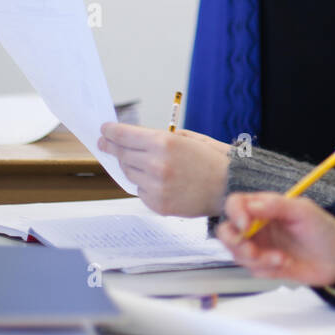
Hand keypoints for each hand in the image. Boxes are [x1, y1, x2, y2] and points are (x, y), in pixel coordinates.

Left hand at [99, 123, 230, 215]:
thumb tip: (134, 139)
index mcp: (165, 142)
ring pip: (130, 173)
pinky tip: (159, 180)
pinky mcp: (158, 204)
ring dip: (131, 166)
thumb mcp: (188, 138)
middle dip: (114, 148)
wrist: (230, 187)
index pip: (125, 135)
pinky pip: (140, 191)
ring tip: (142, 162)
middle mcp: (157, 164)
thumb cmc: (213, 160)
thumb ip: (160, 138)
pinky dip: (145, 184)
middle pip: (123, 155)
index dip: (111, 132)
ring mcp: (156, 186)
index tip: (104, 131)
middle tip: (106, 144)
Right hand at [218, 192, 334, 286]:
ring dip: (256, 259)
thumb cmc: (324, 229)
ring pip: (237, 254)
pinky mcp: (265, 265)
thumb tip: (251, 205)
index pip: (235, 204)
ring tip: (281, 259)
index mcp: (264, 206)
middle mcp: (257, 225)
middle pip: (226, 231)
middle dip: (236, 244)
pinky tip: (285, 264)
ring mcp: (260, 246)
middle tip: (253, 251)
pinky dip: (266, 269)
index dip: (234, 213)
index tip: (245, 225)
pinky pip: (252, 269)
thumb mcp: (304, 211)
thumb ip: (276, 205)